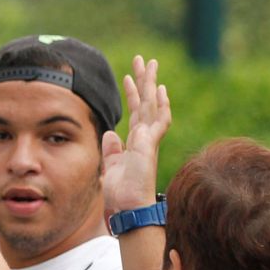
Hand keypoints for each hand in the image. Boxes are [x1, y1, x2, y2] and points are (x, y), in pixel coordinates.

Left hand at [101, 55, 170, 212]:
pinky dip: (159, 106)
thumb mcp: (110, 167)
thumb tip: (110, 133)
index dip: (133, 95)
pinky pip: (157, 122)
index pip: (136, 113)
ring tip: (149, 63)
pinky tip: (159, 90)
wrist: (128, 210)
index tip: (129, 79)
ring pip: (151, 106)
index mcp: (134, 143)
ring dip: (150, 84)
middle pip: (145, 103)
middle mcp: (144, 139)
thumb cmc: (120, 194)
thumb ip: (111, 149)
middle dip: (143, 81)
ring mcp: (149, 142)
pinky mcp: (150, 147)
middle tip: (142, 60)